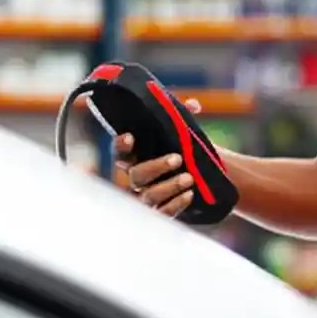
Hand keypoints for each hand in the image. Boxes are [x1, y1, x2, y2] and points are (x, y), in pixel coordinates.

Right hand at [114, 99, 201, 216]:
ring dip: (169, 187)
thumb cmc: (179, 151)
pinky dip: (176, 204)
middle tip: (178, 158)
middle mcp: (136, 178)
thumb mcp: (181, 134)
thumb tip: (193, 105)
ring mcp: (146, 197)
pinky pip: (162, 212)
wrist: (197, 180)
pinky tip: (190, 194)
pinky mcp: (160, 212)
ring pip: (149, 196)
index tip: (130, 137)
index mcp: (135, 157)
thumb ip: (183, 117)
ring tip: (190, 178)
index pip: (120, 151)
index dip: (121, 145)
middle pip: (136, 175)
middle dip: (155, 166)